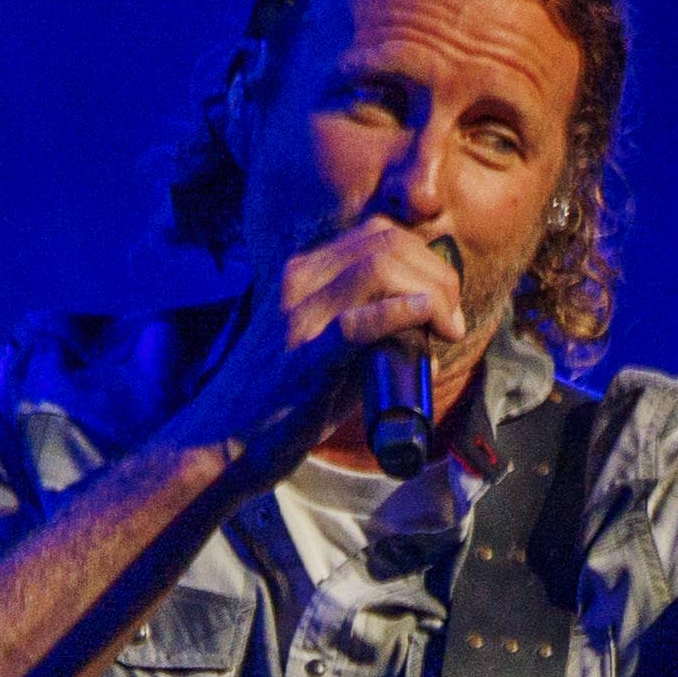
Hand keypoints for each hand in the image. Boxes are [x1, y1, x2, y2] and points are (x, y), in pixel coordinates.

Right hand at [170, 212, 473, 469]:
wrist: (224, 442)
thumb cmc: (280, 405)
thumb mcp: (328, 354)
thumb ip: (373, 340)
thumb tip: (427, 346)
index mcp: (304, 272)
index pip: (379, 234)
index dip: (426, 259)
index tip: (445, 302)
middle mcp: (299, 280)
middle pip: (387, 243)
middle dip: (437, 274)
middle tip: (452, 321)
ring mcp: (299, 315)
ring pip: (378, 268)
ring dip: (430, 292)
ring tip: (447, 329)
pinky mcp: (305, 356)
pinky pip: (357, 323)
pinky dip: (400, 314)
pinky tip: (427, 319)